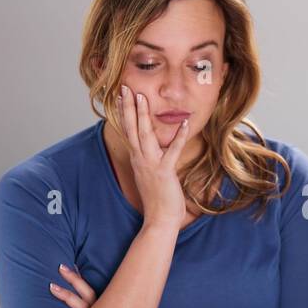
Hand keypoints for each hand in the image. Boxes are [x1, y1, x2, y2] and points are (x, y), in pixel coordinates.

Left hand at [49, 263, 95, 307]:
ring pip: (81, 307)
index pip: (89, 289)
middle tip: (60, 267)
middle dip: (74, 279)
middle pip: (88, 293)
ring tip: (52, 287)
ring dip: (66, 295)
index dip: (78, 277)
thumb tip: (71, 287)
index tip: (63, 267)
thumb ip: (87, 307)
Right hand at [116, 84, 192, 229]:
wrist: (160, 220)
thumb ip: (149, 159)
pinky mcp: (164, 172)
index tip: (122, 95)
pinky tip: (185, 123)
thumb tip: (152, 147)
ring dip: (143, 115)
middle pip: (131, 128)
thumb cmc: (158, 199)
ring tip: (142, 97)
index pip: (127, 130)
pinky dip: (179, 136)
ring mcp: (150, 165)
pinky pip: (172, 151)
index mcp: (137, 158)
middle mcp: (140, 159)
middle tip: (125, 87)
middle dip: (129, 106)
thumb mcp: (150, 174)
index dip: (124, 112)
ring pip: (144, 135)